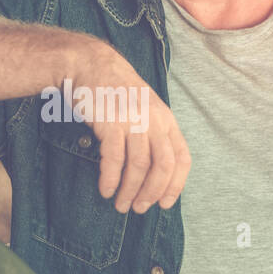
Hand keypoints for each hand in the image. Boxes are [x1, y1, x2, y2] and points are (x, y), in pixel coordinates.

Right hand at [70, 42, 191, 213]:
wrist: (90, 64)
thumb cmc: (116, 91)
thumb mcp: (145, 107)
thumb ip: (154, 133)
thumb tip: (156, 172)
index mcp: (166, 119)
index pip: (182, 159)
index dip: (176, 185)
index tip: (165, 204)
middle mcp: (154, 120)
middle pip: (162, 167)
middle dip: (152, 193)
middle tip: (139, 209)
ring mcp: (133, 120)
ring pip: (139, 167)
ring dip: (130, 191)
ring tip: (120, 205)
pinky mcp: (111, 123)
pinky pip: (114, 160)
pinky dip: (111, 179)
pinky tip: (106, 190)